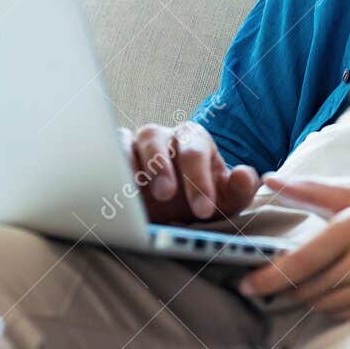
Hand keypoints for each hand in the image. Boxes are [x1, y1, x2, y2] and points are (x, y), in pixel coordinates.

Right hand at [120, 121, 259, 222]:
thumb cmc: (201, 200)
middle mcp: (163, 136)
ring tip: (136, 194)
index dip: (199, 181)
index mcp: (194, 140)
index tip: (203, 209)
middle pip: (158, 140)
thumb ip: (241, 188)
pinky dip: (108, 170)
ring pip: (128, 142)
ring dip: (131, 166)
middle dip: (162, 167)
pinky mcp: (113, 158)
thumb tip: (243, 174)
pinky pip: (106, 156)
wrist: (174, 212)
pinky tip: (115, 193)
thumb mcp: (226, 200)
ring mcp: (135, 145)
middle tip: (166, 196)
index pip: (195, 153)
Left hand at [237, 176, 349, 321]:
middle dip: (281, 288)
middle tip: (261, 285)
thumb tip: (270, 179)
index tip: (247, 283)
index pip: (301, 262)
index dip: (269, 277)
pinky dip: (327, 305)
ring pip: (319, 303)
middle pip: (306, 287)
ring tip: (300, 284)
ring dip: (304, 297)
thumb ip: (310, 192)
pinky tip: (331, 291)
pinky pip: (338, 314)